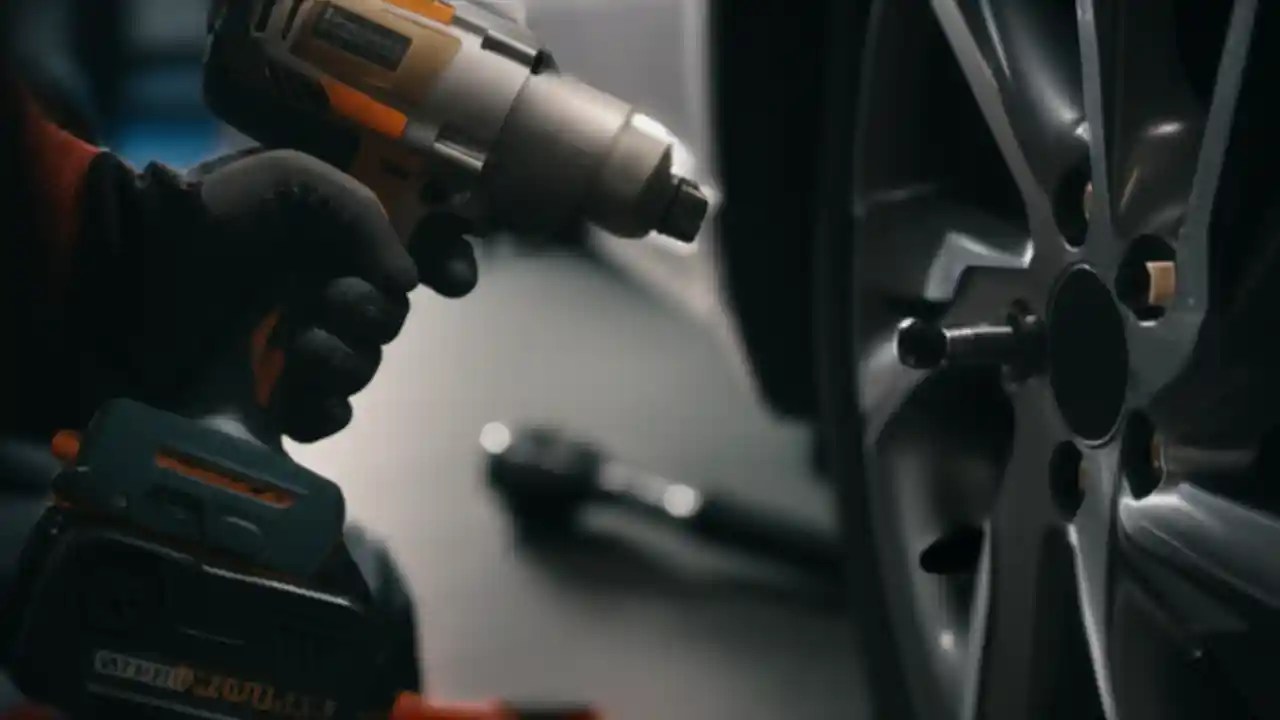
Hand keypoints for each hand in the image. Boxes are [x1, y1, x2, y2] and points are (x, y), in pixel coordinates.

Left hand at [188, 149, 477, 440]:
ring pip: (364, 367)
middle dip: (371, 314)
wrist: (131, 276)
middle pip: (390, 318)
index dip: (447, 265)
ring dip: (344, 359)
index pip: (415, 253)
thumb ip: (363, 215)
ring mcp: (297, 348)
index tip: (450, 280)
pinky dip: (324, 408)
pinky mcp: (273, 398)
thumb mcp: (290, 180)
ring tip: (297, 347)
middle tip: (330, 301)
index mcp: (332, 240)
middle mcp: (321, 290)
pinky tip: (295, 395)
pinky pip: (332, 415)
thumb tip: (408, 281)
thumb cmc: (209, 216)